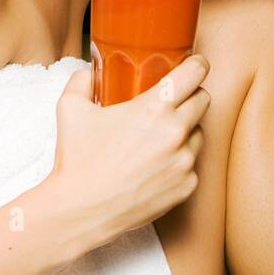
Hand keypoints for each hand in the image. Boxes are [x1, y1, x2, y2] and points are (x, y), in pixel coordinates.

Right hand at [52, 54, 210, 252]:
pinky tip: (155, 166)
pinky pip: (191, 165)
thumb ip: (81, 82)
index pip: (195, 74)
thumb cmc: (76, 159)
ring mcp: (184, 162)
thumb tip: (89, 72)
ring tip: (158, 138)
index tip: (196, 65)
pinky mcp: (186, 187)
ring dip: (185, 130)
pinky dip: (178, 162)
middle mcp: (175, 132)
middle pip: (203, 100)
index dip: (198, 65)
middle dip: (191, 96)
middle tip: (173, 102)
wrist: (80, 210)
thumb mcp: (70, 110)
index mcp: (154, 108)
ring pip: (198, 133)